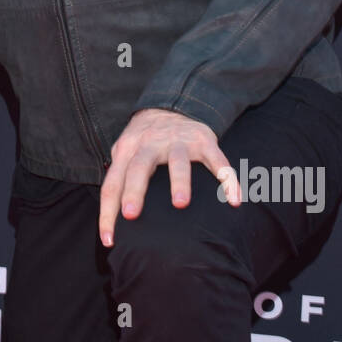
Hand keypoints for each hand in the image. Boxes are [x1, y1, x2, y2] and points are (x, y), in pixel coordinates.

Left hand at [98, 107, 240, 244]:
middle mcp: (150, 144)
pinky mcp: (204, 141)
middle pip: (139, 167)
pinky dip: (227, 179)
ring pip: (177, 161)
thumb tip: (110, 220)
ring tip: (180, 204)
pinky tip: (234, 200)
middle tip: (131, 215)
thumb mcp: (125, 150)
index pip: (112, 183)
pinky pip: (217, 160)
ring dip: (179, 181)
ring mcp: (178, 142)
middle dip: (134, 191)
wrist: (173, 101)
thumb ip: (118, 177)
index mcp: (128, 150)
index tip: (107, 240)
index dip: (107, 212)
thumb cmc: (145, 140)